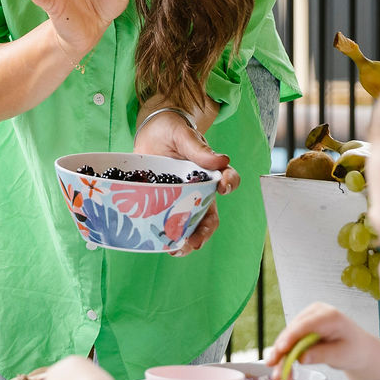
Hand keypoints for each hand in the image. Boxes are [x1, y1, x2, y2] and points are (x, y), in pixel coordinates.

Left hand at [133, 104, 240, 254]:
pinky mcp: (165, 202)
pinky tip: (160, 244)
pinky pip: (170, 221)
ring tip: (177, 250)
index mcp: (210, 170)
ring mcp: (182, 198)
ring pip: (191, 224)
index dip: (229, 184)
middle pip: (210, 214)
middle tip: (195, 241)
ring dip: (187, 239)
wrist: (150, 133)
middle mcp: (200, 188)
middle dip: (204, 231)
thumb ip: (198, 147)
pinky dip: (167, 235)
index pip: (228, 179)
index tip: (223, 187)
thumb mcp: (182, 133)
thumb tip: (221, 160)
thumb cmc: (171, 129)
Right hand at [266, 303, 379, 379]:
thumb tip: (301, 357)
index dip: (290, 337)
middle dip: (281, 352)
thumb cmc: (355, 350)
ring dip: (281, 357)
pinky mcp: (302, 329)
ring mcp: (307, 320)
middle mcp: (315, 313)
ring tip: (279, 375)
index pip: (304, 325)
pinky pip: (290, 342)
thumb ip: (321, 355)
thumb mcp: (341, 355)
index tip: (281, 349)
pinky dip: (286, 357)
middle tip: (275, 368)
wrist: (360, 350)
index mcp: (329, 315)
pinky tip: (283, 369)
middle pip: (292, 332)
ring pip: (287, 338)